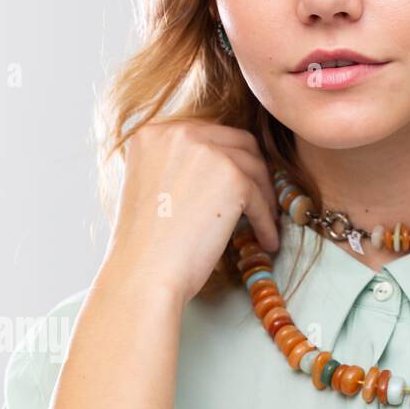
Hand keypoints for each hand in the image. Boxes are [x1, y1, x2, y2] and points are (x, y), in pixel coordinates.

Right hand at [105, 120, 281, 303]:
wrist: (142, 276)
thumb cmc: (145, 243)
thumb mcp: (152, 184)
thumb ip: (181, 162)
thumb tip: (224, 160)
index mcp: (154, 133)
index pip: (210, 133)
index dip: (231, 158)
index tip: (241, 180)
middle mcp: (178, 133)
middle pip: (239, 142)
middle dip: (254, 171)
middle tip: (261, 198)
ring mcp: (207, 152)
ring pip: (256, 168)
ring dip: (264, 197)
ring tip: (265, 222)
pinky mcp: (232, 178)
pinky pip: (261, 198)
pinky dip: (267, 222)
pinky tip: (267, 241)